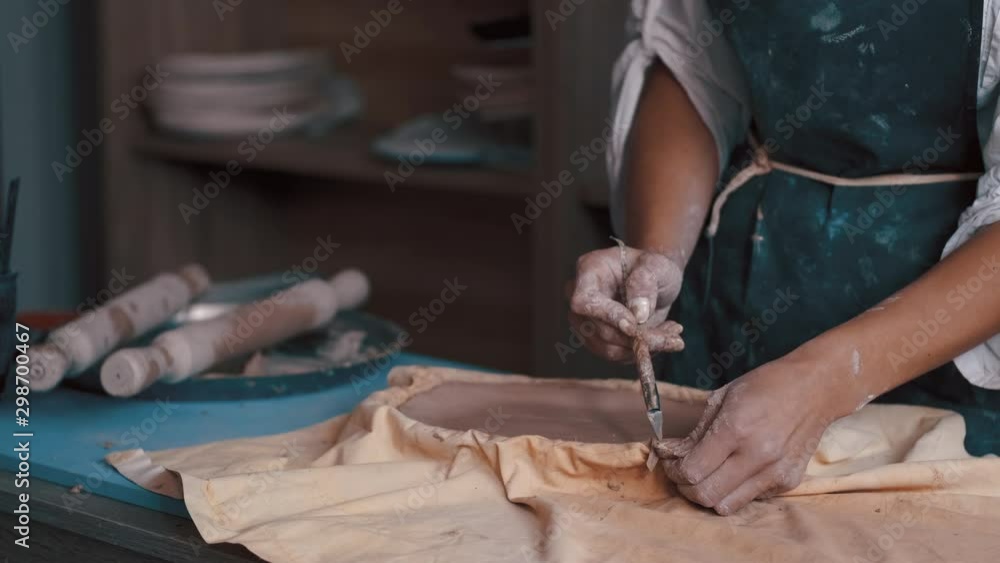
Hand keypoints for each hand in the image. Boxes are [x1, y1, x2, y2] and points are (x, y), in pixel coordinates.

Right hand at [568, 245, 684, 361]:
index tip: (634, 327)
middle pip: (600, 330)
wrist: (654, 280)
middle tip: (674, 335)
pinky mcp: (599, 341)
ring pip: (609, 349)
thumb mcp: (656, 265)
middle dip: (639, 338)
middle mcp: (581, 299)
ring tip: (673, 336)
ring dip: (644, 348)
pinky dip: (644, 352)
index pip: (584, 301)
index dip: (607, 316)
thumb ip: (645, 283)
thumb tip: (638, 315)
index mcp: (589, 272)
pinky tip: (663, 337)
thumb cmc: (652, 267)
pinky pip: (619, 355)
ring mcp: (586, 323)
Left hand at [653, 348, 858, 514]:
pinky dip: (734, 491)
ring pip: (726, 506)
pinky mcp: (788, 482)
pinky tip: (735, 470)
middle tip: (683, 473)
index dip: (673, 471)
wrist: (816, 389)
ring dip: (708, 495)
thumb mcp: (722, 398)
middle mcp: (757, 456)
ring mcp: (775, 473)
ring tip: (705, 476)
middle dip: (685, 487)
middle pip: (705, 495)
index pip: (692, 471)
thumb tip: (667, 453)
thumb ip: (695, 433)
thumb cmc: (765, 386)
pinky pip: (749, 500)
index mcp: (736, 429)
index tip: (671, 462)